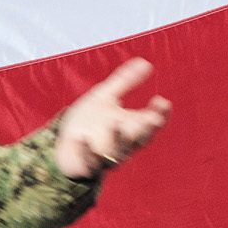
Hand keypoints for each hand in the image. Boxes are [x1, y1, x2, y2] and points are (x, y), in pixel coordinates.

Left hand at [52, 56, 172, 180]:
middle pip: (141, 139)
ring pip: (118, 152)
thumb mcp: (105, 96)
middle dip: (148, 129)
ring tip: (115, 123)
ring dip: (117, 138)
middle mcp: (124, 143)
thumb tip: (145, 63)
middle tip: (153, 118)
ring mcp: (107, 156)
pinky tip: (81, 138)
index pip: (154, 123)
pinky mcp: (88, 165)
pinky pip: (89, 161)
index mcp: (133, 127)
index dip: (161, 115)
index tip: (161, 102)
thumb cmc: (90, 120)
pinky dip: (85, 151)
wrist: (66, 144)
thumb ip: (124, 82)